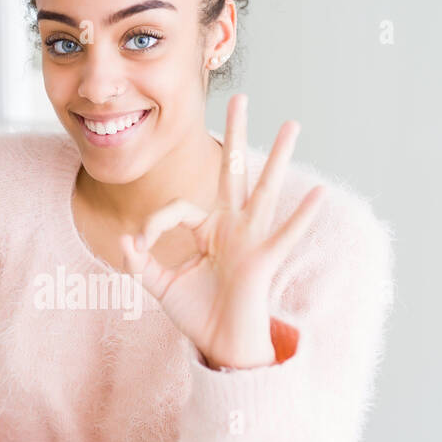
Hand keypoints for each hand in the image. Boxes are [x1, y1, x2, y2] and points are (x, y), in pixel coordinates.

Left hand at [120, 93, 325, 369]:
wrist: (219, 345)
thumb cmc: (197, 315)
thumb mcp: (160, 285)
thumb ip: (139, 262)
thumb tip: (124, 237)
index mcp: (209, 229)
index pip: (178, 208)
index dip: (153, 224)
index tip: (139, 245)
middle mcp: (232, 227)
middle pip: (232, 171)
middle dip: (235, 134)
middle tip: (239, 96)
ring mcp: (251, 240)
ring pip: (264, 190)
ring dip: (279, 156)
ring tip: (293, 123)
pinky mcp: (264, 260)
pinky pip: (284, 234)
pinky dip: (300, 216)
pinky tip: (317, 193)